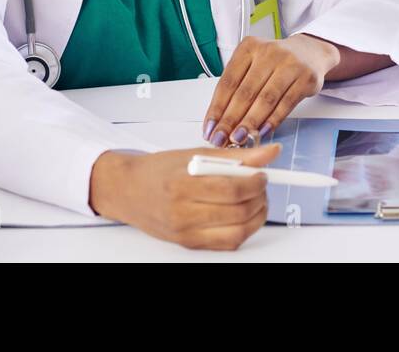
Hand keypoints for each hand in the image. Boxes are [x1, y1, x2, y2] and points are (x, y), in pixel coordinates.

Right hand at [89, 144, 278, 249]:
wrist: (128, 190)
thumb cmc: (160, 170)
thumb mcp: (197, 155)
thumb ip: (238, 156)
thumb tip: (271, 153)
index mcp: (184, 184)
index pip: (232, 190)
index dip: (256, 183)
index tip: (262, 175)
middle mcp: (182, 212)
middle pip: (238, 212)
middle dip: (260, 199)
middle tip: (260, 187)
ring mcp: (185, 233)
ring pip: (237, 233)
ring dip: (256, 217)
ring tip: (255, 201)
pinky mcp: (188, 244)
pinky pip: (227, 244)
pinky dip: (242, 231)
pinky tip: (241, 216)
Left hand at [201, 34, 339, 146]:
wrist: (310, 52)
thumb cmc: (276, 62)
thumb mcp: (253, 63)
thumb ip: (238, 87)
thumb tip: (219, 120)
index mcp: (249, 47)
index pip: (228, 82)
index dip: (217, 108)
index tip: (210, 127)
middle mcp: (269, 53)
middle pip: (245, 92)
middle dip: (230, 120)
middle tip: (220, 138)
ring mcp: (290, 64)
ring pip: (265, 99)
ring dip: (249, 122)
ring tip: (239, 138)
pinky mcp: (306, 78)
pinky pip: (286, 104)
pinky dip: (272, 120)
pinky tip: (262, 131)